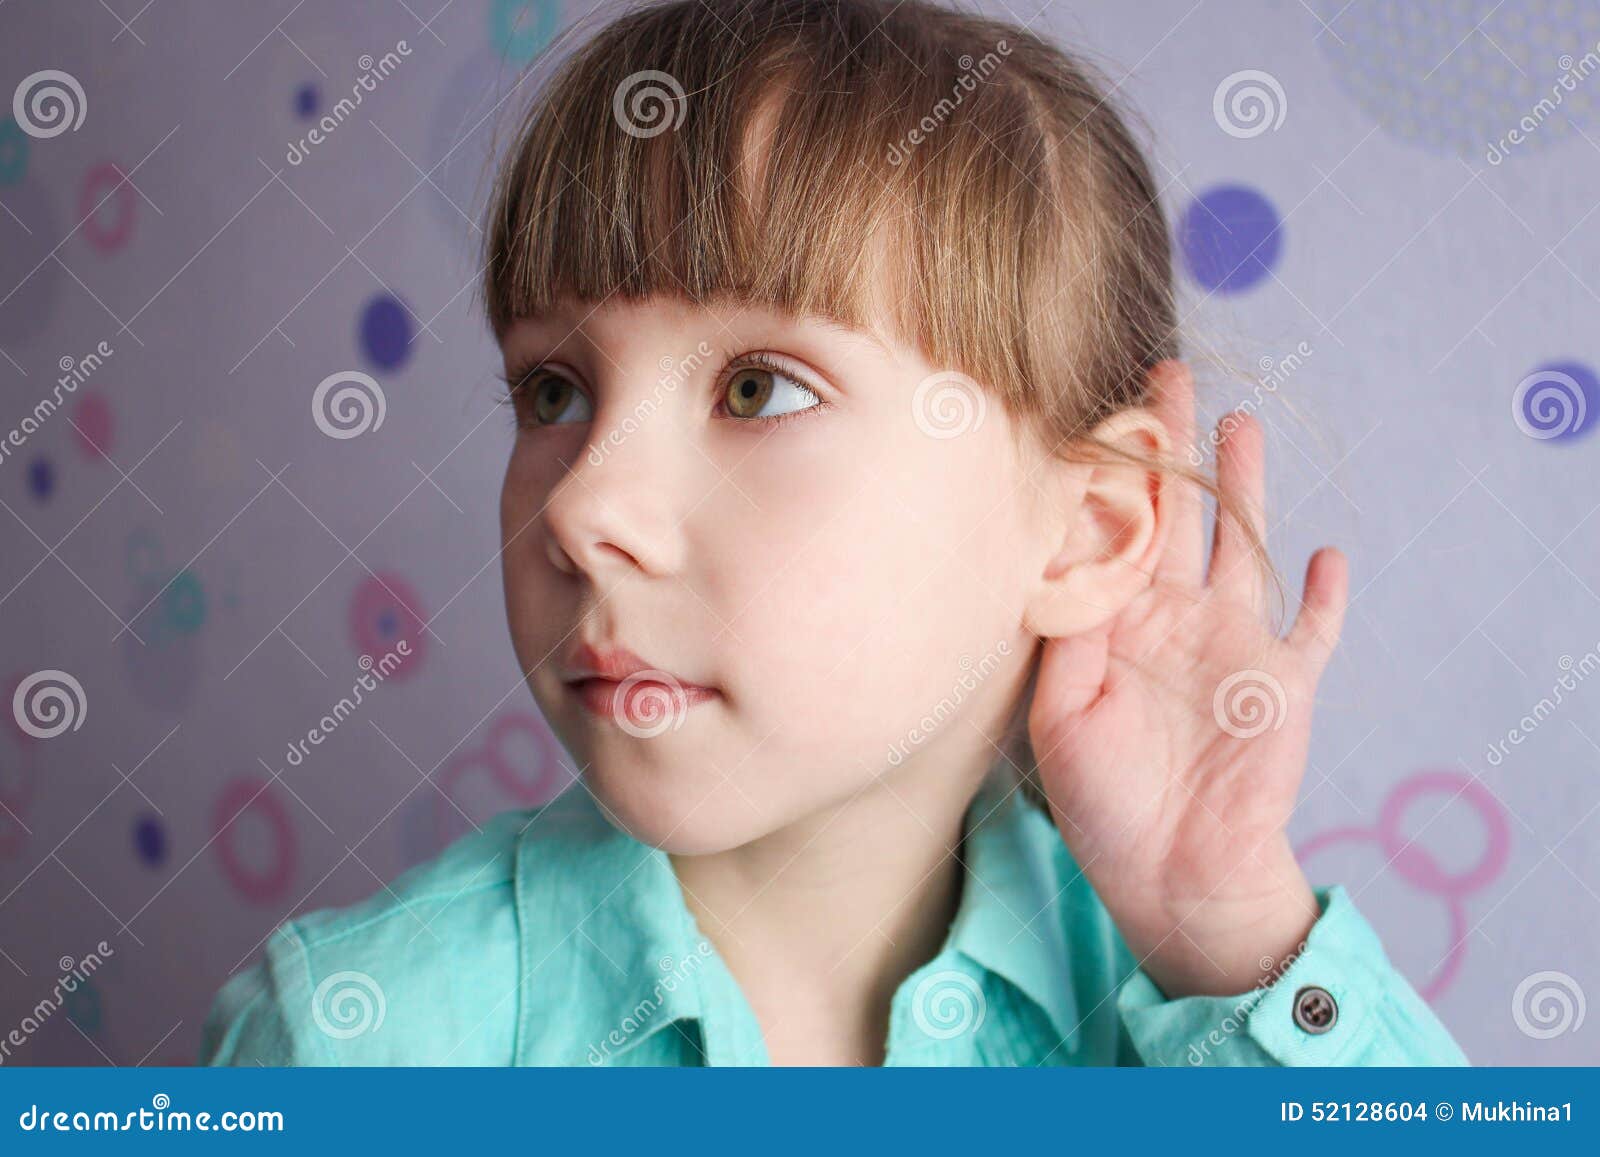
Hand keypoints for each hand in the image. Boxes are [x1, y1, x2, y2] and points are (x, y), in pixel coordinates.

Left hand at [1027, 361, 1348, 997]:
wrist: (1170, 875)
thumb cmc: (1100, 804)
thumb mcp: (1059, 717)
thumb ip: (1065, 637)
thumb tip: (1060, 558)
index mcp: (1113, 623)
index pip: (1108, 532)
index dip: (1102, 474)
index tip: (1086, 410)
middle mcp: (1172, 619)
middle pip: (1175, 513)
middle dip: (1171, 447)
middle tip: (1164, 375)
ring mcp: (1233, 644)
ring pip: (1242, 547)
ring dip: (1246, 489)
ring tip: (1240, 425)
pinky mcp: (1287, 680)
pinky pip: (1314, 630)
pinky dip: (1323, 597)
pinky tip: (1324, 556)